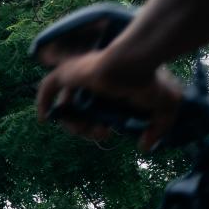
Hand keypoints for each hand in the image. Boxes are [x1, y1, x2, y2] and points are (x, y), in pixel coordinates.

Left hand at [36, 49, 182, 152]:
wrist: (138, 62)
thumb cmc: (152, 80)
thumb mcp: (165, 109)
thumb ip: (158, 129)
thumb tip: (145, 147)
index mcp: (113, 87)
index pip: (97, 112)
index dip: (98, 128)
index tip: (109, 132)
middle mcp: (94, 81)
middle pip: (80, 112)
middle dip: (87, 129)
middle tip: (102, 133)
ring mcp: (80, 75)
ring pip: (66, 105)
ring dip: (73, 124)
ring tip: (89, 131)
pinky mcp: (68, 71)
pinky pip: (49, 87)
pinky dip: (42, 101)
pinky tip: (43, 119)